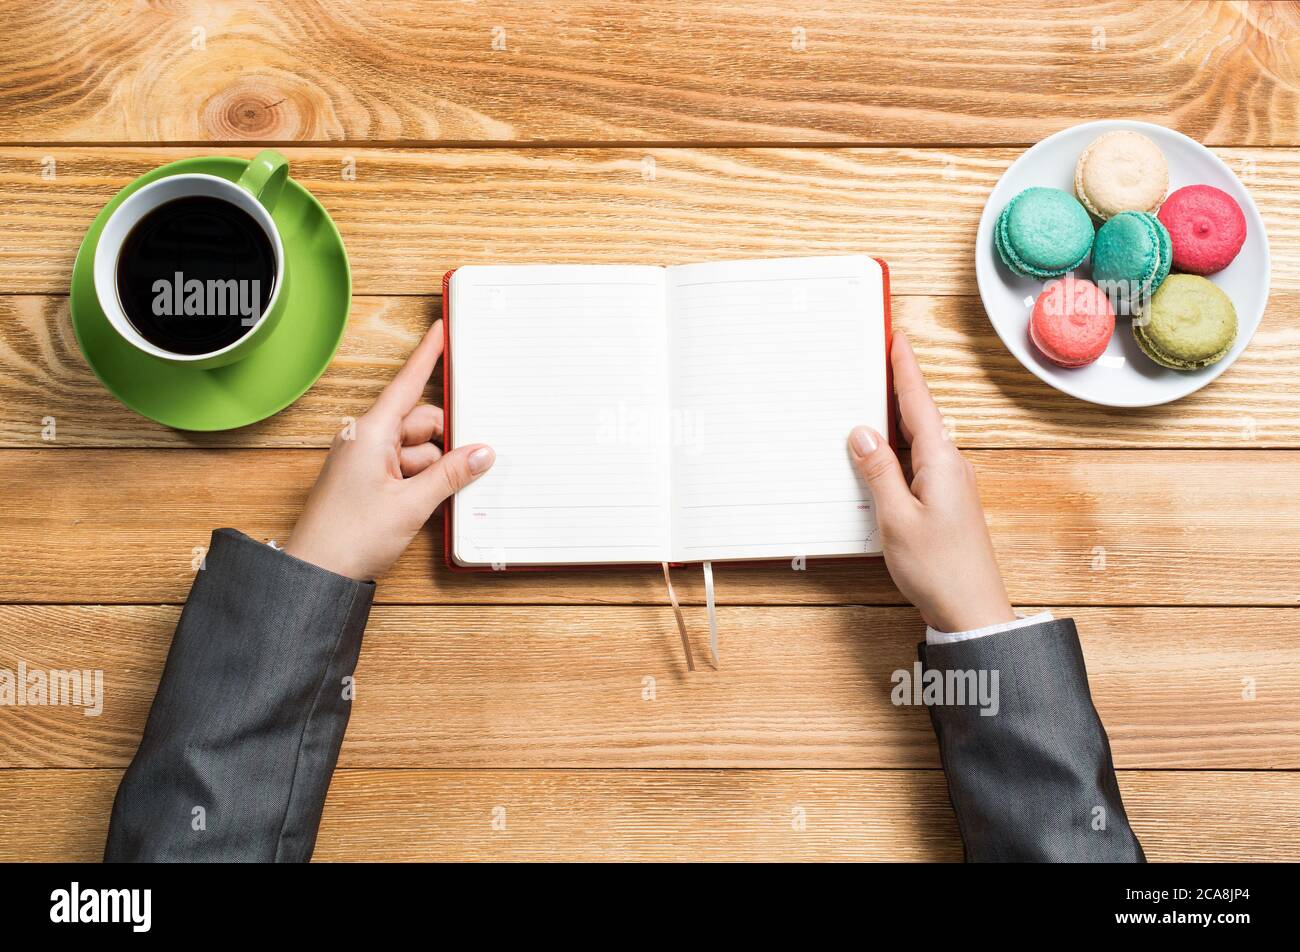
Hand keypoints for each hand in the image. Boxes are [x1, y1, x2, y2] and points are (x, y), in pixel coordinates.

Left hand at [284, 320, 493, 580]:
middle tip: (472, 462)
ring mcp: (367, 462)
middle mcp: (367, 440)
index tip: (440, 330)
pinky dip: (424, 481)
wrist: (316, 573)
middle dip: (447, 440)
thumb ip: (450, 475)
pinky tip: (432, 502)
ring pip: (418, 450)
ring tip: (441, 498)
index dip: (427, 356)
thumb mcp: (411, 505)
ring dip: (436, 468)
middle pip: (421, 423)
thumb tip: (481, 453)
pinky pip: (407, 469)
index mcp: (371, 433)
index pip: (408, 383)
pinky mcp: (368, 482)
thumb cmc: (349, 536)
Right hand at [847, 333, 1013, 632]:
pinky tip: (880, 455)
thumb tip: (861, 433)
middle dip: (896, 387)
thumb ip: (878, 472)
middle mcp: (950, 466)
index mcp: (940, 462)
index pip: (919, 403)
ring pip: (916, 441)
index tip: (897, 338)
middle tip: (876, 359)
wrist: (971, 611)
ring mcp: (949, 485)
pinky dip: (896, 450)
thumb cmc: (939, 569)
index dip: (905, 369)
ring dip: (893, 420)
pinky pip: (916, 463)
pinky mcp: (944, 502)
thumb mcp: (897, 518)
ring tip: (869, 401)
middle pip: (918, 416)